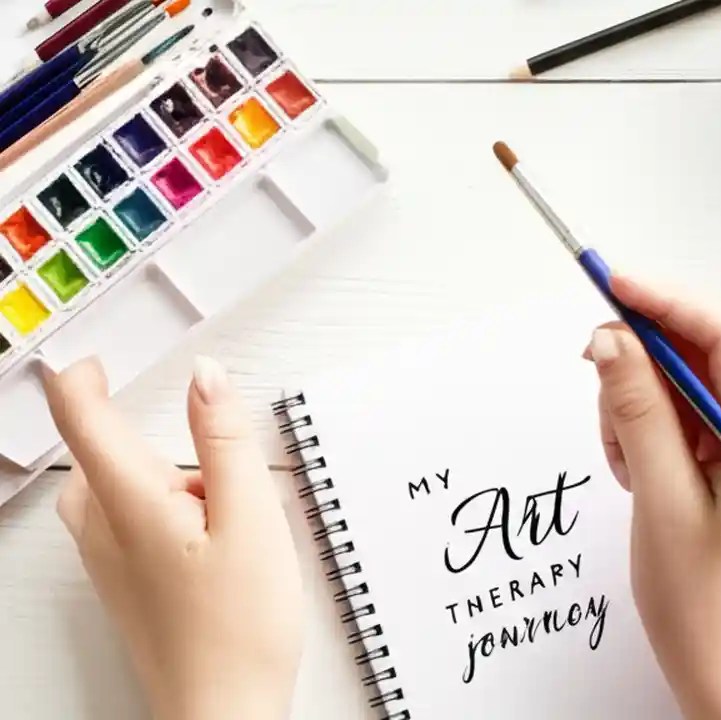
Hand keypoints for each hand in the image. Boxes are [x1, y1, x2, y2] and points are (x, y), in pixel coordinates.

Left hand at [44, 356, 301, 719]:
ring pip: (115, 490)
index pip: (82, 416)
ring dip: (158, 478)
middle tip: (205, 456)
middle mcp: (104, 530)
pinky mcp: (126, 585)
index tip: (102, 359)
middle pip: (99, 453)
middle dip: (145, 438)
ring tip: (221, 509)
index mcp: (128, 503)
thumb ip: (226, 441)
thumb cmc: (238, 630)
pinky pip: (128, 524)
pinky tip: (212, 541)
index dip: (84, 376)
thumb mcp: (251, 519)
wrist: (225, 712)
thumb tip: (207, 377)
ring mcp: (109, 562)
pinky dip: (163, 512)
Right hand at [586, 276, 720, 719]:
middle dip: (646, 354)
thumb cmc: (709, 607)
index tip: (608, 283)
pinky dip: (651, 427)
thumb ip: (637, 411)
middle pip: (708, 349)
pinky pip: (688, 418)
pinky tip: (634, 471)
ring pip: (690, 382)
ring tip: (622, 456)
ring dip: (643, 399)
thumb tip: (610, 337)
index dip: (665, 298)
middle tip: (597, 372)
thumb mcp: (661, 500)